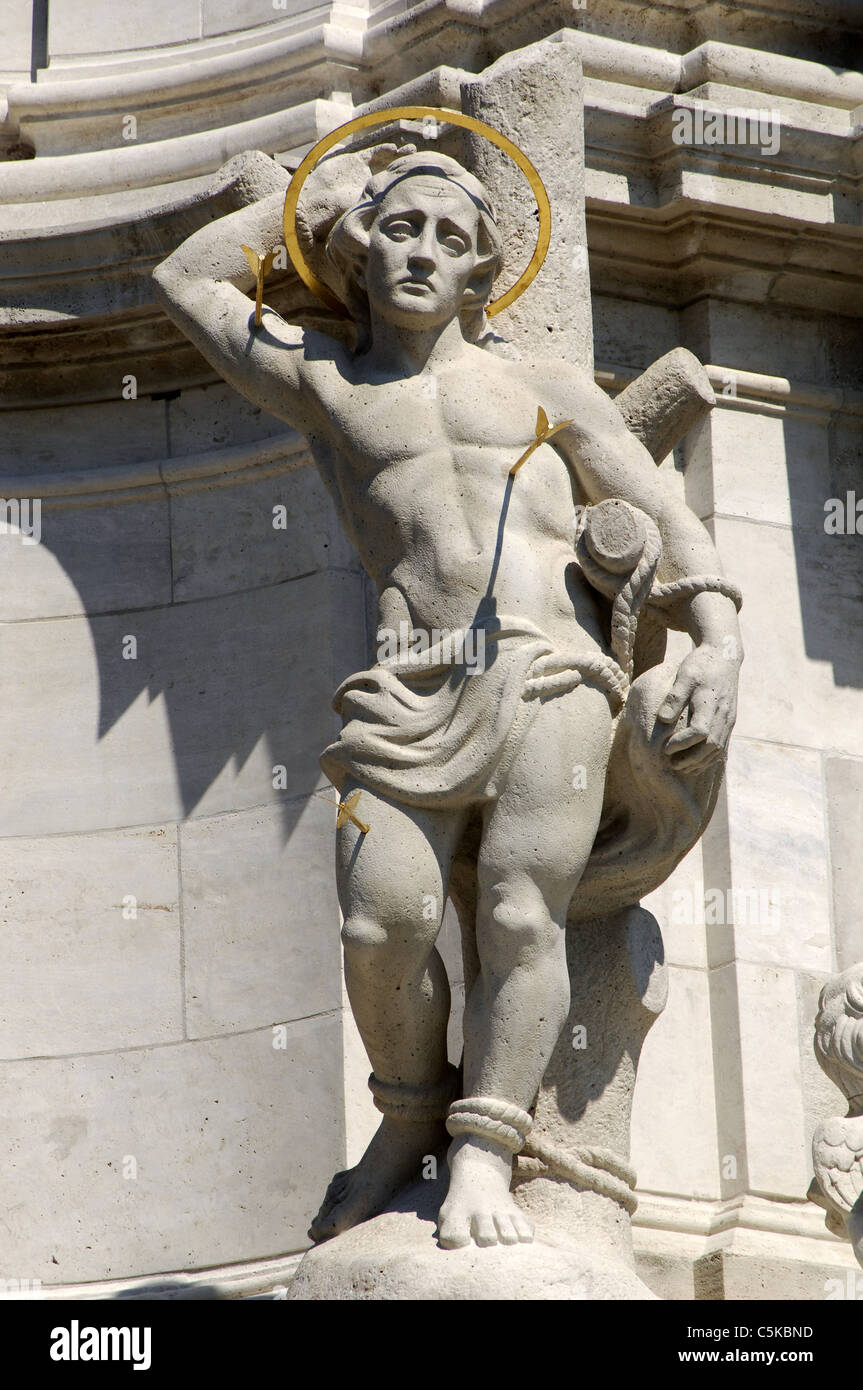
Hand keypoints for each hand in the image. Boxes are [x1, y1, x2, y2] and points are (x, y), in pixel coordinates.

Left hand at [657, 644, 739, 772]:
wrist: (723, 657)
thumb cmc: (700, 665)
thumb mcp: (685, 676)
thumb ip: (675, 697)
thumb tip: (663, 719)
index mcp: (711, 704)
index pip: (700, 732)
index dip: (682, 743)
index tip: (665, 748)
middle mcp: (724, 715)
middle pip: (711, 746)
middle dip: (691, 759)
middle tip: (671, 764)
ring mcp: (729, 720)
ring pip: (718, 749)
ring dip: (700, 762)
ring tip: (680, 767)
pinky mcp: (729, 721)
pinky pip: (721, 745)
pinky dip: (708, 757)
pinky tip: (694, 761)